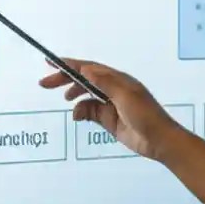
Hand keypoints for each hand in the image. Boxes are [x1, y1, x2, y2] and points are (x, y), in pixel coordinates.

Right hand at [38, 58, 183, 160]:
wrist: (158, 140)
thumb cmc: (145, 115)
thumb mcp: (125, 96)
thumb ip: (105, 82)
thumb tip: (86, 69)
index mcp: (117, 80)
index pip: (89, 68)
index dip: (69, 64)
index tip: (51, 62)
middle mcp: (112, 89)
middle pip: (84, 80)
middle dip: (65, 80)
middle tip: (45, 84)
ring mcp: (110, 105)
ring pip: (86, 96)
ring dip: (74, 96)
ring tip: (66, 99)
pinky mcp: (108, 119)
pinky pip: (89, 112)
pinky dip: (81, 112)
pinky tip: (78, 117)